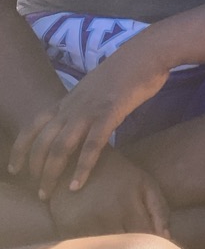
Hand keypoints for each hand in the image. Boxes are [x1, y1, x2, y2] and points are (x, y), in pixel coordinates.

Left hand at [10, 43, 170, 198]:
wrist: (146, 53)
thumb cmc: (127, 69)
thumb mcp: (96, 87)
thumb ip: (86, 104)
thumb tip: (85, 121)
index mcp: (68, 99)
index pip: (34, 125)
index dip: (21, 149)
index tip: (15, 169)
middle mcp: (72, 107)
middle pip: (43, 142)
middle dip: (35, 169)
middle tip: (39, 193)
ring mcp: (89, 110)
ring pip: (60, 146)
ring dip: (51, 173)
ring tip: (49, 194)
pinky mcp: (110, 113)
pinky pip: (91, 145)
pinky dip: (83, 167)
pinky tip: (78, 184)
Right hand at [48, 147, 168, 237]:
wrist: (75, 161)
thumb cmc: (117, 175)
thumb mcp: (143, 183)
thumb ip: (159, 209)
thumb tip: (168, 239)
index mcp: (130, 204)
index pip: (146, 238)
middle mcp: (108, 215)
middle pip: (124, 248)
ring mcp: (85, 223)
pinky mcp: (65, 229)